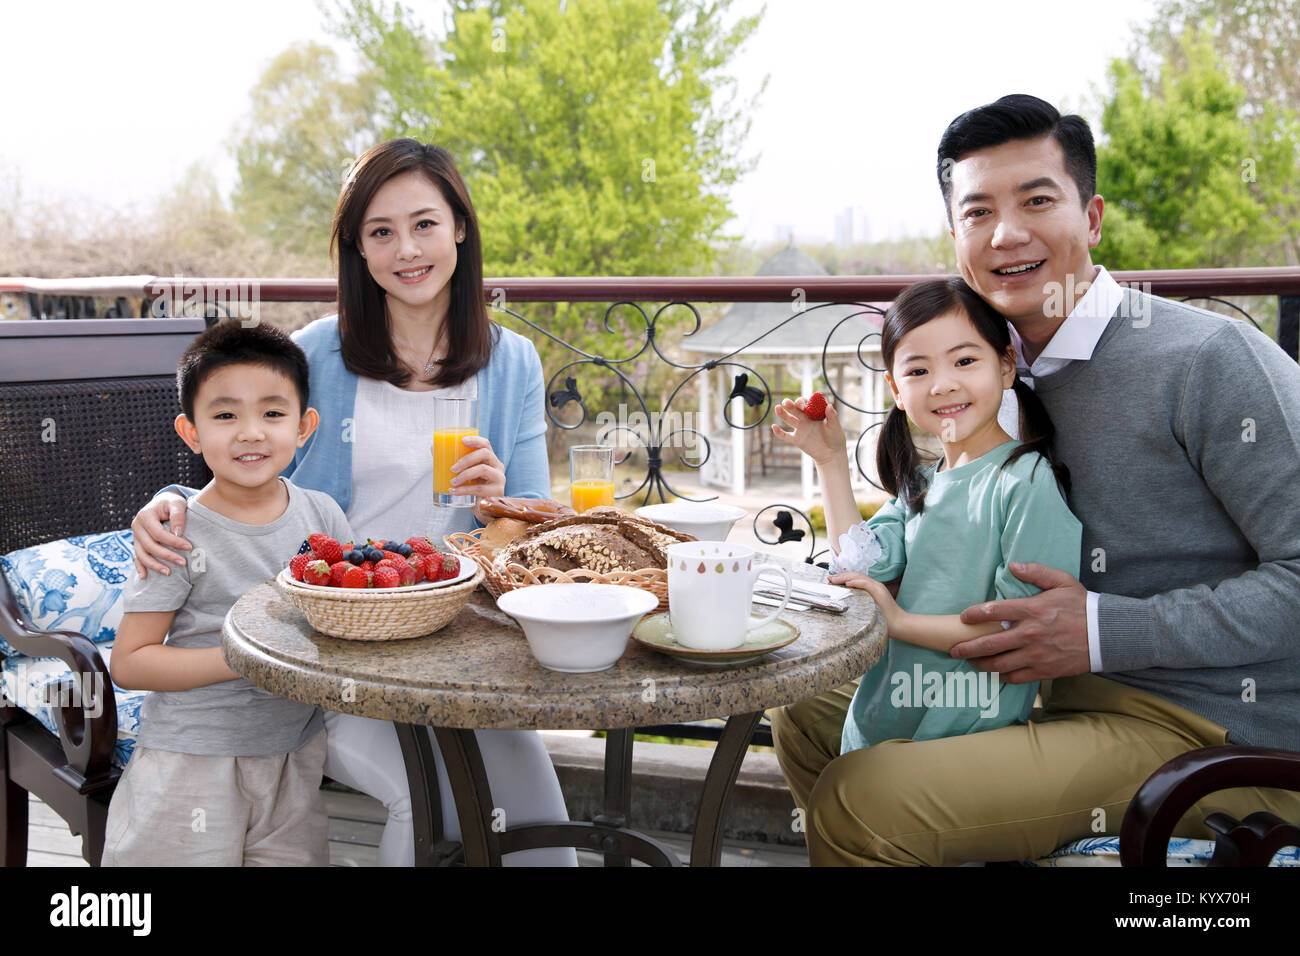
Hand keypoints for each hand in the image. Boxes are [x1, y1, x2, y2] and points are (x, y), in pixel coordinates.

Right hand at [131, 492, 191, 577]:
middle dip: (167, 556)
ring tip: (169, 573)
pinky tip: (145, 576)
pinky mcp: (137, 542)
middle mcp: (137, 526)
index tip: (189, 547)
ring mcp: (135, 536)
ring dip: (154, 565)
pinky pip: (136, 556)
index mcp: (145, 516)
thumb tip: (177, 533)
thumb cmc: (171, 503)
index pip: (158, 533)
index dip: (173, 542)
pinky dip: (140, 566)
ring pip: (141, 554)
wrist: (162, 503)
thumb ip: (178, 516)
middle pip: (150, 546)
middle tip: (183, 563)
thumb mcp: (177, 503)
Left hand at [435, 435, 504, 521]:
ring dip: (465, 474)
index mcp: (490, 459)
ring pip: (483, 469)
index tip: (462, 441)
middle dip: (466, 459)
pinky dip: (464, 490)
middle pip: (484, 454)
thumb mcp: (465, 474)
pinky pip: (479, 488)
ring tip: (453, 481)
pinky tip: (454, 491)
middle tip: (452, 468)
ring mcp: (499, 479)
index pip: (485, 444)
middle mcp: (497, 466)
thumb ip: (453, 462)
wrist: (484, 509)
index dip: (475, 440)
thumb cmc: (473, 489)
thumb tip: (433, 448)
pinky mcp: (498, 492)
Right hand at [770, 399, 846, 464]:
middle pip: (795, 409)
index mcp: (814, 414)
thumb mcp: (835, 426)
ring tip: (777, 408)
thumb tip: (829, 405)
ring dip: (782, 414)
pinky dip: (779, 432)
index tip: (803, 405)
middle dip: (790, 405)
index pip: (806, 404)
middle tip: (786, 402)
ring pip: (789, 420)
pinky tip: (774, 427)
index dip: (803, 402)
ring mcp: (800, 429)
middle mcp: (806, 419)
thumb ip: (832, 416)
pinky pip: (786, 436)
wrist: (831, 454)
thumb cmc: (835, 438)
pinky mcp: (796, 439)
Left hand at [830, 571, 902, 632]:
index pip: (855, 579)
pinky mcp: (880, 591)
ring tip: (835, 579)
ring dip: (845, 577)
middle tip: (830, 578)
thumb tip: (845, 602)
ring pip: (859, 577)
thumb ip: (859, 601)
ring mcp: (877, 587)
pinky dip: (856, 582)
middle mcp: (874, 585)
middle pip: (855, 576)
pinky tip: (848, 583)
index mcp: (871, 588)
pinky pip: (866, 584)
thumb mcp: (868, 608)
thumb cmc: (884, 619)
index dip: (843, 578)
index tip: (832, 580)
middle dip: (841, 576)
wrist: (898, 624)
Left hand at [953, 562, 1089, 682]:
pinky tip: (995, 672)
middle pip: (989, 643)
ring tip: (970, 662)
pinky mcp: (1043, 671)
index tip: (964, 618)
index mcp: (1032, 609)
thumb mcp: (1062, 581)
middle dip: (967, 647)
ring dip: (980, 664)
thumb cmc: (1082, 606)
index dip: (974, 614)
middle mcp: (1029, 634)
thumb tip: (1014, 566)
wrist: (1106, 634)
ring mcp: (1035, 655)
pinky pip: (1016, 677)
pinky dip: (1002, 676)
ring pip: (999, 664)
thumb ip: (1037, 572)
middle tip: (954, 649)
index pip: (994, 611)